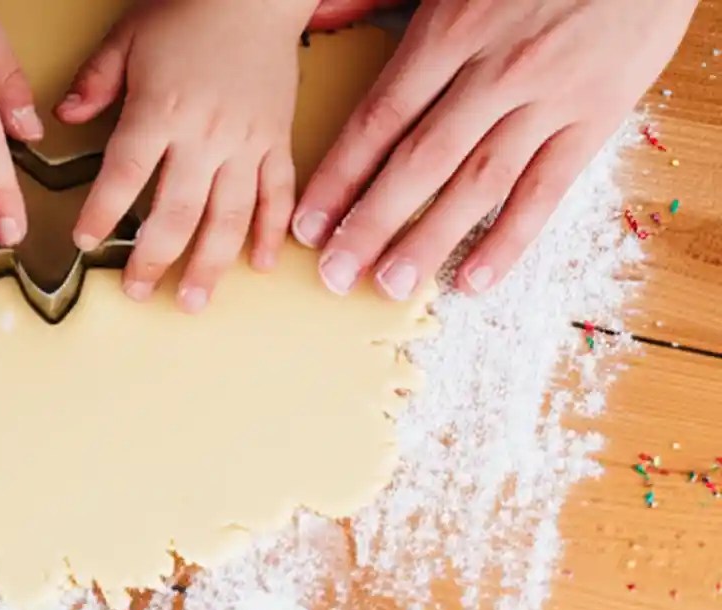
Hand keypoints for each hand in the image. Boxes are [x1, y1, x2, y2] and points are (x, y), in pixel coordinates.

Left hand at [58, 0, 310, 313]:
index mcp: (161, 111)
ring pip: (229, 218)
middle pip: (177, 213)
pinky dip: (270, 233)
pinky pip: (276, 196)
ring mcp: (247, 143)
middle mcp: (205, 136)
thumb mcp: (127, 38)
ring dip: (211, 265)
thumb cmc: (190, 11)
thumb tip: (62, 118)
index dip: (103, 214)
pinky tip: (260, 265)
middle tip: (139, 292)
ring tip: (194, 301)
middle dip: (155, 259)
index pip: (126, 176)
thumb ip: (94, 82)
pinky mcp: (277, 142)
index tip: (87, 242)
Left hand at [293, 0, 695, 299]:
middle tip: (335, 274)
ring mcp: (548, 99)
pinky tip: (473, 279)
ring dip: (429, 241)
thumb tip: (316, 18)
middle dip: (370, 224)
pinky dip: (510, 240)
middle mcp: (495, 71)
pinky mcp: (596, 117)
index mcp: (450, 31)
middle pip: (420, 162)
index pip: (379, 119)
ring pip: (477, 184)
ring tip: (389, 287)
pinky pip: (546, 190)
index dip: (338, 177)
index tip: (308, 224)